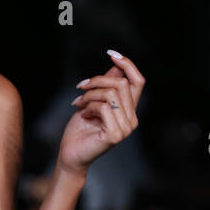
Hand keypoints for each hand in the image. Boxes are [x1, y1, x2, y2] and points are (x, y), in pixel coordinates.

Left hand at [58, 50, 144, 174]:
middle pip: (121, 83)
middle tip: (81, 87)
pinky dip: (89, 106)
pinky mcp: (115, 134)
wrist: (70, 155)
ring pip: (111, 94)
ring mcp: (126, 128)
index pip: (138, 81)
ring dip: (90, 94)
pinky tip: (83, 114)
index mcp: (129, 110)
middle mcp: (132, 119)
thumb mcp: (93, 101)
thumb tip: (117, 66)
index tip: (112, 54)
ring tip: (79, 103)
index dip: (128, 64)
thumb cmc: (80, 130)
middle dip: (97, 80)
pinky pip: (104, 107)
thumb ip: (107, 86)